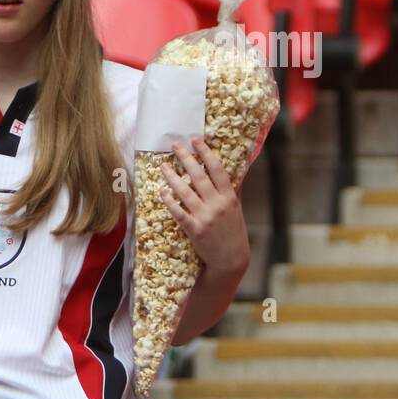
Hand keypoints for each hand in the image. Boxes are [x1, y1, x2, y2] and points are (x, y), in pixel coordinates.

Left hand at [158, 137, 250, 277]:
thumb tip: (222, 172)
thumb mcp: (235, 209)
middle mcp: (218, 204)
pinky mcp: (194, 229)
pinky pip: (178, 212)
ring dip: (172, 178)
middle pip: (199, 176)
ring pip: (185, 192)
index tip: (196, 140)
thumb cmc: (233, 232)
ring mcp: (205, 217)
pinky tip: (162, 192)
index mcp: (229, 197)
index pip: (217, 170)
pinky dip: (169, 201)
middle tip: (175, 145)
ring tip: (163, 166)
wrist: (231, 259)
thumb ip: (229, 191)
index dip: (206, 153)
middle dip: (186, 158)